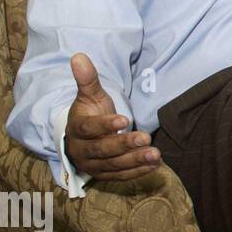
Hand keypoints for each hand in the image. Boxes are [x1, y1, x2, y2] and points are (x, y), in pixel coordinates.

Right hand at [64, 52, 159, 181]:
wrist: (82, 139)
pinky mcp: (104, 175)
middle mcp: (82, 151)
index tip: (124, 120)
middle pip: (102, 150)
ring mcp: (93, 166)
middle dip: (124, 145)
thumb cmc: (89, 113)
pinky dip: (138, 171)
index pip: (89, 128)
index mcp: (76, 129)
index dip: (105, 125)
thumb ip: (87, 79)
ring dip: (135, 160)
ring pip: (114, 165)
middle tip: (145, 138)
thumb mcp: (89, 95)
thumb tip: (79, 56)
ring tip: (155, 154)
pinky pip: (122, 176)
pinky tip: (155, 164)